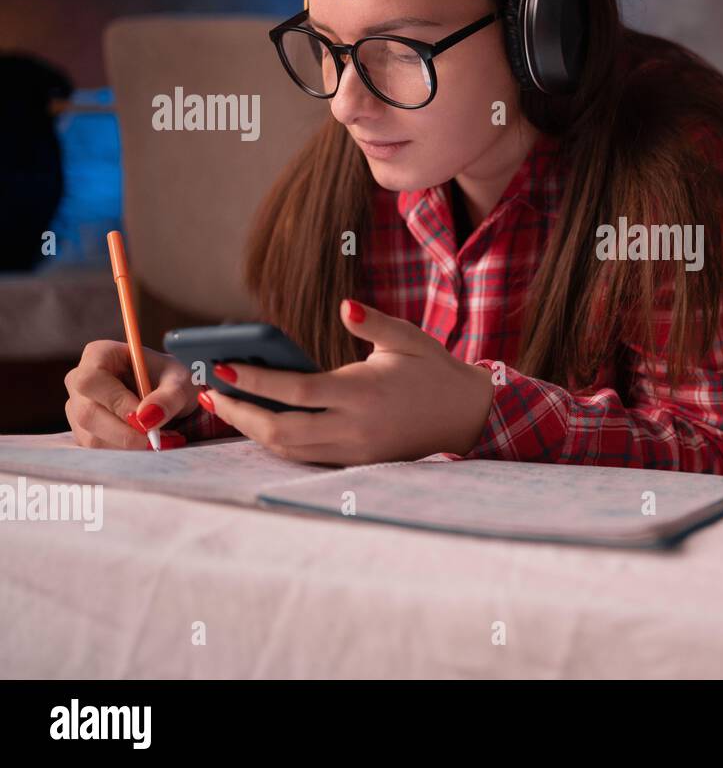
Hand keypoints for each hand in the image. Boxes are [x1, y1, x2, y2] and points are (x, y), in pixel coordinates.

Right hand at [65, 341, 197, 448]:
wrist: (166, 396)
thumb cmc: (170, 380)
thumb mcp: (181, 381)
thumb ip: (170, 396)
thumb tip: (147, 417)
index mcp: (99, 354)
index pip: (91, 380)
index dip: (116, 402)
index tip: (145, 418)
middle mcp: (79, 380)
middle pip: (87, 413)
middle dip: (124, 433)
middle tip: (155, 441)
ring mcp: (77, 407)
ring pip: (90, 436)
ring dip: (127, 446)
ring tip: (159, 440)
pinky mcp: (81, 431)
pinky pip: (95, 449)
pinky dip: (123, 453)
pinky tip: (145, 444)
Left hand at [199, 299, 495, 465]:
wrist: (466, 417)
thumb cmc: (433, 371)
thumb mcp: (408, 338)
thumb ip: (372, 322)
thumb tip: (343, 306)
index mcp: (364, 392)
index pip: (296, 391)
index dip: (254, 381)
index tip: (222, 368)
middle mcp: (354, 427)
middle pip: (280, 429)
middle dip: (238, 413)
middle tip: (210, 392)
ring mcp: (354, 450)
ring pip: (287, 449)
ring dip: (251, 430)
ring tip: (225, 405)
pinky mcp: (355, 461)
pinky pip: (304, 456)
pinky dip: (275, 441)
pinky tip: (257, 421)